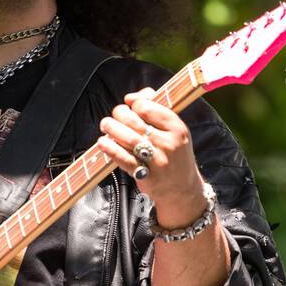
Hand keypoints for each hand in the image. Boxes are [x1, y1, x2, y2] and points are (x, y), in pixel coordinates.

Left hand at [97, 86, 206, 227]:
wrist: (182, 189)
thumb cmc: (174, 155)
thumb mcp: (174, 131)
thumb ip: (156, 109)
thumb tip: (132, 97)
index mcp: (177, 128)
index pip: (148, 107)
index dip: (134, 104)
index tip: (130, 106)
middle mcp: (168, 143)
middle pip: (135, 122)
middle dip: (119, 114)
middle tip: (113, 116)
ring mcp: (157, 161)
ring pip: (128, 138)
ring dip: (111, 128)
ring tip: (105, 125)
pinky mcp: (146, 176)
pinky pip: (124, 159)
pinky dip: (111, 149)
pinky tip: (103, 142)